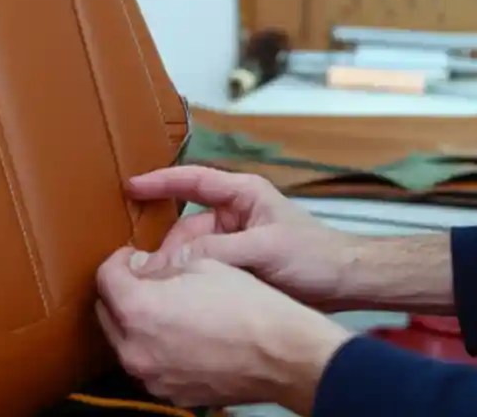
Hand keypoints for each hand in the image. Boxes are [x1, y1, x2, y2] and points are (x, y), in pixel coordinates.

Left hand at [95, 246, 350, 411]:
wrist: (283, 353)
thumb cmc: (246, 304)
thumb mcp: (201, 265)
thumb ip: (160, 267)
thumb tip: (140, 270)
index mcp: (139, 310)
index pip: (105, 278)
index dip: (119, 260)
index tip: (133, 256)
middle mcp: (135, 349)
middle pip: (107, 313)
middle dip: (121, 292)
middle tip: (144, 278)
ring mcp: (152, 378)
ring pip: (125, 343)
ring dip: (135, 322)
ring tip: (163, 307)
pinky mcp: (171, 394)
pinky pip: (151, 366)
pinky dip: (156, 348)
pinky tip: (181, 335)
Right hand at [125, 165, 364, 310]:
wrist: (346, 284)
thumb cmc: (314, 255)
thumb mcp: (265, 248)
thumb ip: (220, 251)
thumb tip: (174, 260)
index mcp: (242, 194)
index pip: (192, 180)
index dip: (160, 181)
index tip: (130, 187)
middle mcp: (234, 214)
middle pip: (185, 224)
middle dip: (167, 246)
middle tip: (145, 271)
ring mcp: (235, 240)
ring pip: (192, 251)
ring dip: (178, 268)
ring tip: (160, 288)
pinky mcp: (238, 266)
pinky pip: (205, 269)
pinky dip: (192, 280)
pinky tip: (178, 296)